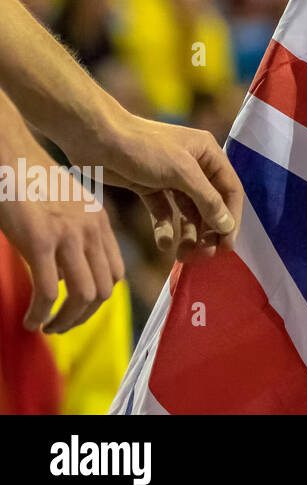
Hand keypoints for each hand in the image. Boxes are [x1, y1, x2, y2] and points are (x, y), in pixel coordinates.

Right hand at [0, 146, 123, 332]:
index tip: (78, 310)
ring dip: (65, 321)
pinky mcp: (41, 241)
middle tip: (61, 327)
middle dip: (83, 316)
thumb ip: (76, 233)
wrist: (12, 157)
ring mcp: (68, 235)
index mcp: (100, 222)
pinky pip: (49, 292)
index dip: (99, 298)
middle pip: (104, 290)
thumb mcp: (68, 206)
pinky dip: (41, 314)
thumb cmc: (32, 182)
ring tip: (46, 328)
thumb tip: (65, 271)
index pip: (116, 272)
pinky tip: (30, 320)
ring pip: (82, 296)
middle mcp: (91, 230)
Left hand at [65, 111, 243, 263]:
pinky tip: (163, 244)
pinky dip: (165, 228)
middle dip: (208, 230)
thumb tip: (227, 225)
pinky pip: (163, 212)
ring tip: (183, 255)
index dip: (231, 218)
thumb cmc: (144, 148)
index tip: (227, 246)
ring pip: (187, 211)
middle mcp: (194, 165)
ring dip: (188, 233)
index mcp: (208, 154)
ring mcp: (171, 177)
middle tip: (205, 255)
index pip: (230, 190)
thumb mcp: (181, 172)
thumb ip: (206, 200)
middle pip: (209, 204)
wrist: (96, 138)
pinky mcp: (149, 187)